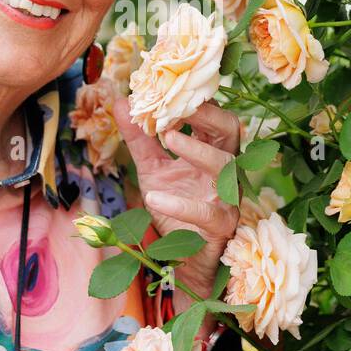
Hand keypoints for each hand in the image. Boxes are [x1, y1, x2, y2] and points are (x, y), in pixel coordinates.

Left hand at [113, 98, 241, 303]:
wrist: (184, 259)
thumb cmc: (175, 206)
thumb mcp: (152, 169)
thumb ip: (139, 138)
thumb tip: (119, 101)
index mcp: (212, 151)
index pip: (213, 116)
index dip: (194, 101)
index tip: (166, 91)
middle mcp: (224, 170)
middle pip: (231, 130)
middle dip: (208, 114)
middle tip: (177, 106)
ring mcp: (226, 198)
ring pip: (224, 166)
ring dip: (196, 149)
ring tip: (168, 137)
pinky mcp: (221, 226)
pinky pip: (207, 212)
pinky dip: (180, 204)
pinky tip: (153, 197)